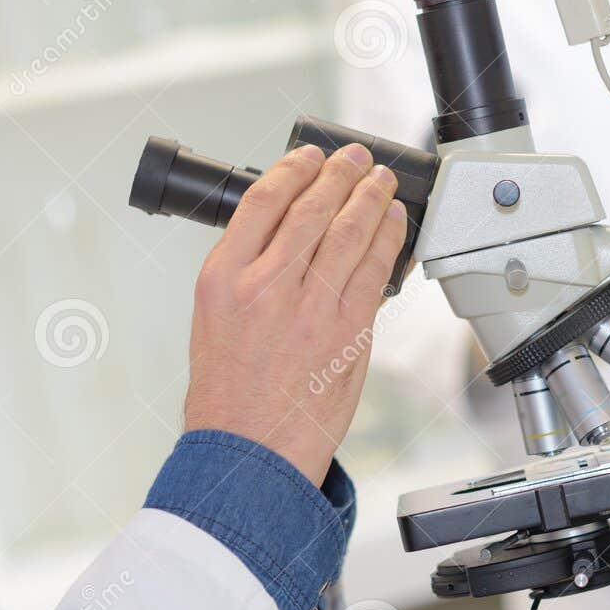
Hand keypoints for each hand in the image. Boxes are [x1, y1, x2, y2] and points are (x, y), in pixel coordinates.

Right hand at [182, 142, 407, 485]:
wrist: (250, 452)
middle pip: (313, 208)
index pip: (263, 201)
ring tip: (381, 181)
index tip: (308, 157)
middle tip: (355, 158)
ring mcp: (310, 310)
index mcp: (222, 279)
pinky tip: (396, 225)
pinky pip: (377, 272)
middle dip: (341, 173)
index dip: (293, 169)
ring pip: (350, 232)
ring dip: (372, 198)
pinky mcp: (348, 334)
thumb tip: (288, 233)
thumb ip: (246, 273)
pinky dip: (390, 241)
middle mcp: (265, 288)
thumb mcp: (213, 319)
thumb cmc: (229, 394)